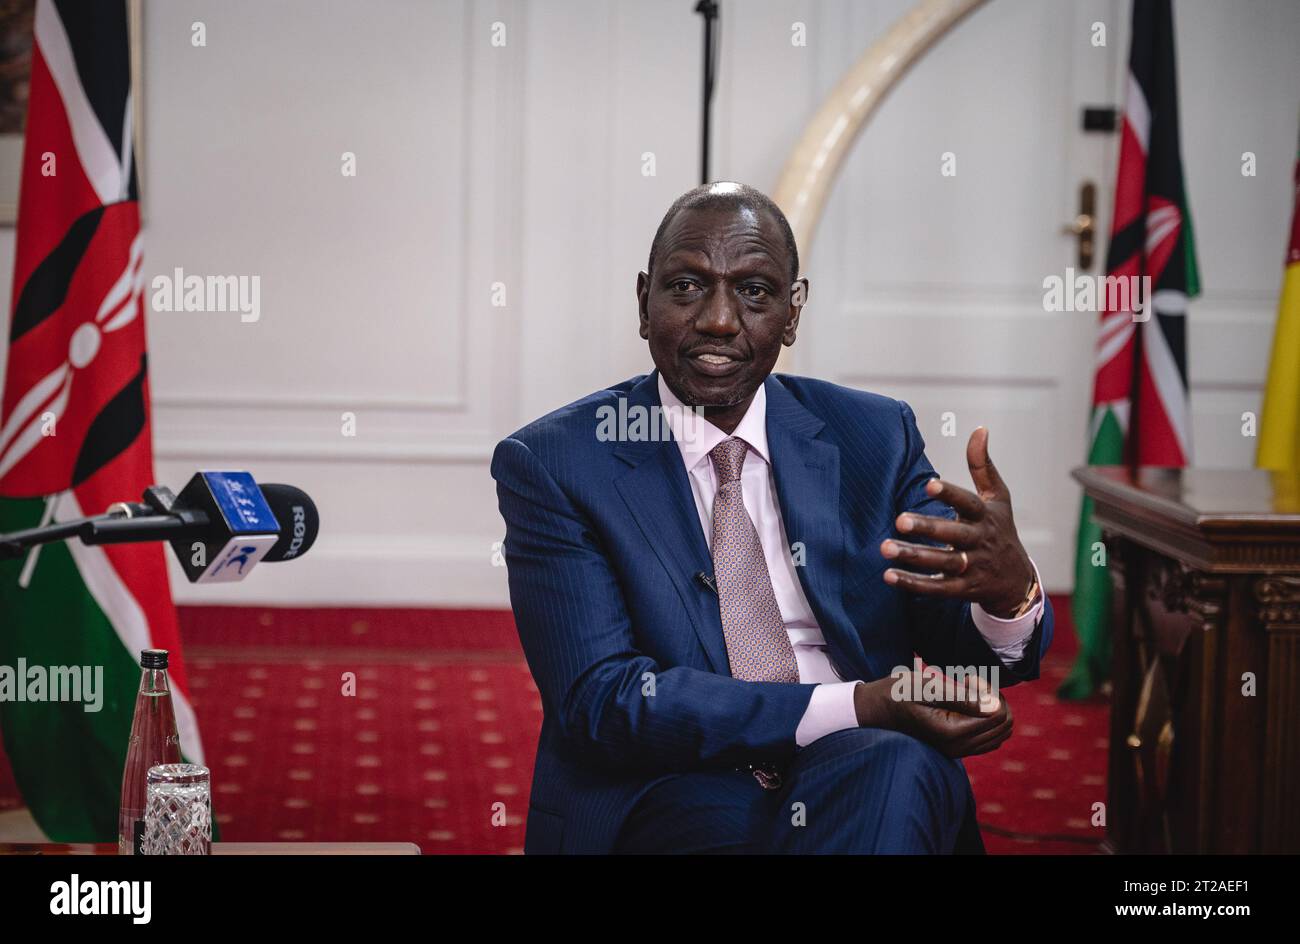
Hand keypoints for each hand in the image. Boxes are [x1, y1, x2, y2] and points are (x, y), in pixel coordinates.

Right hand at [853, 672, 1013, 758]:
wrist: (876, 709)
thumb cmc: (897, 693)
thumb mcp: (927, 689)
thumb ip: (962, 698)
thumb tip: (994, 706)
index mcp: (952, 732)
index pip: (997, 715)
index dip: (989, 691)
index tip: (967, 679)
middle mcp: (958, 747)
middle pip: (1004, 725)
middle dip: (995, 700)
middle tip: (970, 684)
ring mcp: (958, 750)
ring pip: (1000, 734)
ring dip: (993, 710)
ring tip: (970, 693)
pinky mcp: (956, 748)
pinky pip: (989, 739)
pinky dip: (987, 720)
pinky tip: (969, 705)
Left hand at [880, 427, 1034, 617]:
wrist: (1016, 581)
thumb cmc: (1000, 530)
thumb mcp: (998, 498)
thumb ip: (983, 466)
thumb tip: (979, 428)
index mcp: (985, 517)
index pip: (968, 503)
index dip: (950, 494)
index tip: (929, 483)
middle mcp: (979, 542)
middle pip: (953, 535)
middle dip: (927, 528)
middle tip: (899, 520)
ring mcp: (973, 568)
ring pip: (942, 563)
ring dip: (914, 557)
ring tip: (885, 547)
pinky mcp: (963, 590)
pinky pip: (937, 588)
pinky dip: (913, 583)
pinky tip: (889, 575)